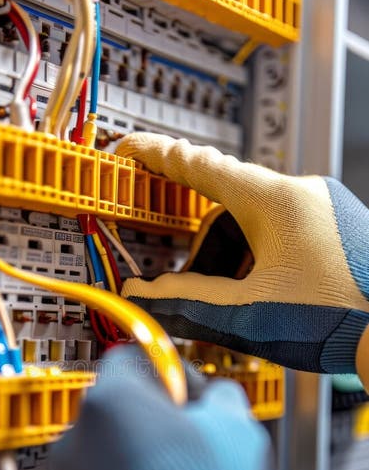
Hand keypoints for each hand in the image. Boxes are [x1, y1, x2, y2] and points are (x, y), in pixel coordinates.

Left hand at [52, 345, 271, 469]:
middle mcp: (78, 438)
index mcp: (110, 399)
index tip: (193, 394)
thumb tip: (216, 399)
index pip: (133, 360)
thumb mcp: (235, 426)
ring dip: (140, 461)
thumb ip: (220, 397)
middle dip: (154, 421)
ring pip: (108, 456)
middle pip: (117, 411)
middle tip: (194, 440)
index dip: (170, 372)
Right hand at [116, 134, 368, 385]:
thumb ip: (188, 300)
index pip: (199, 166)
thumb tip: (145, 293)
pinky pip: (283, 238)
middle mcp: (302, 195)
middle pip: (226, 214)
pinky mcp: (339, 230)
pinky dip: (264, 267)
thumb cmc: (340, 319)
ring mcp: (324, 211)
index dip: (157, 157)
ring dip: (238, 269)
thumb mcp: (249, 313)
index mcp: (275, 201)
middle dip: (208, 259)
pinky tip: (272, 303)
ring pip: (255, 230)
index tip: (129, 150)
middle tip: (201, 298)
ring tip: (247, 313)